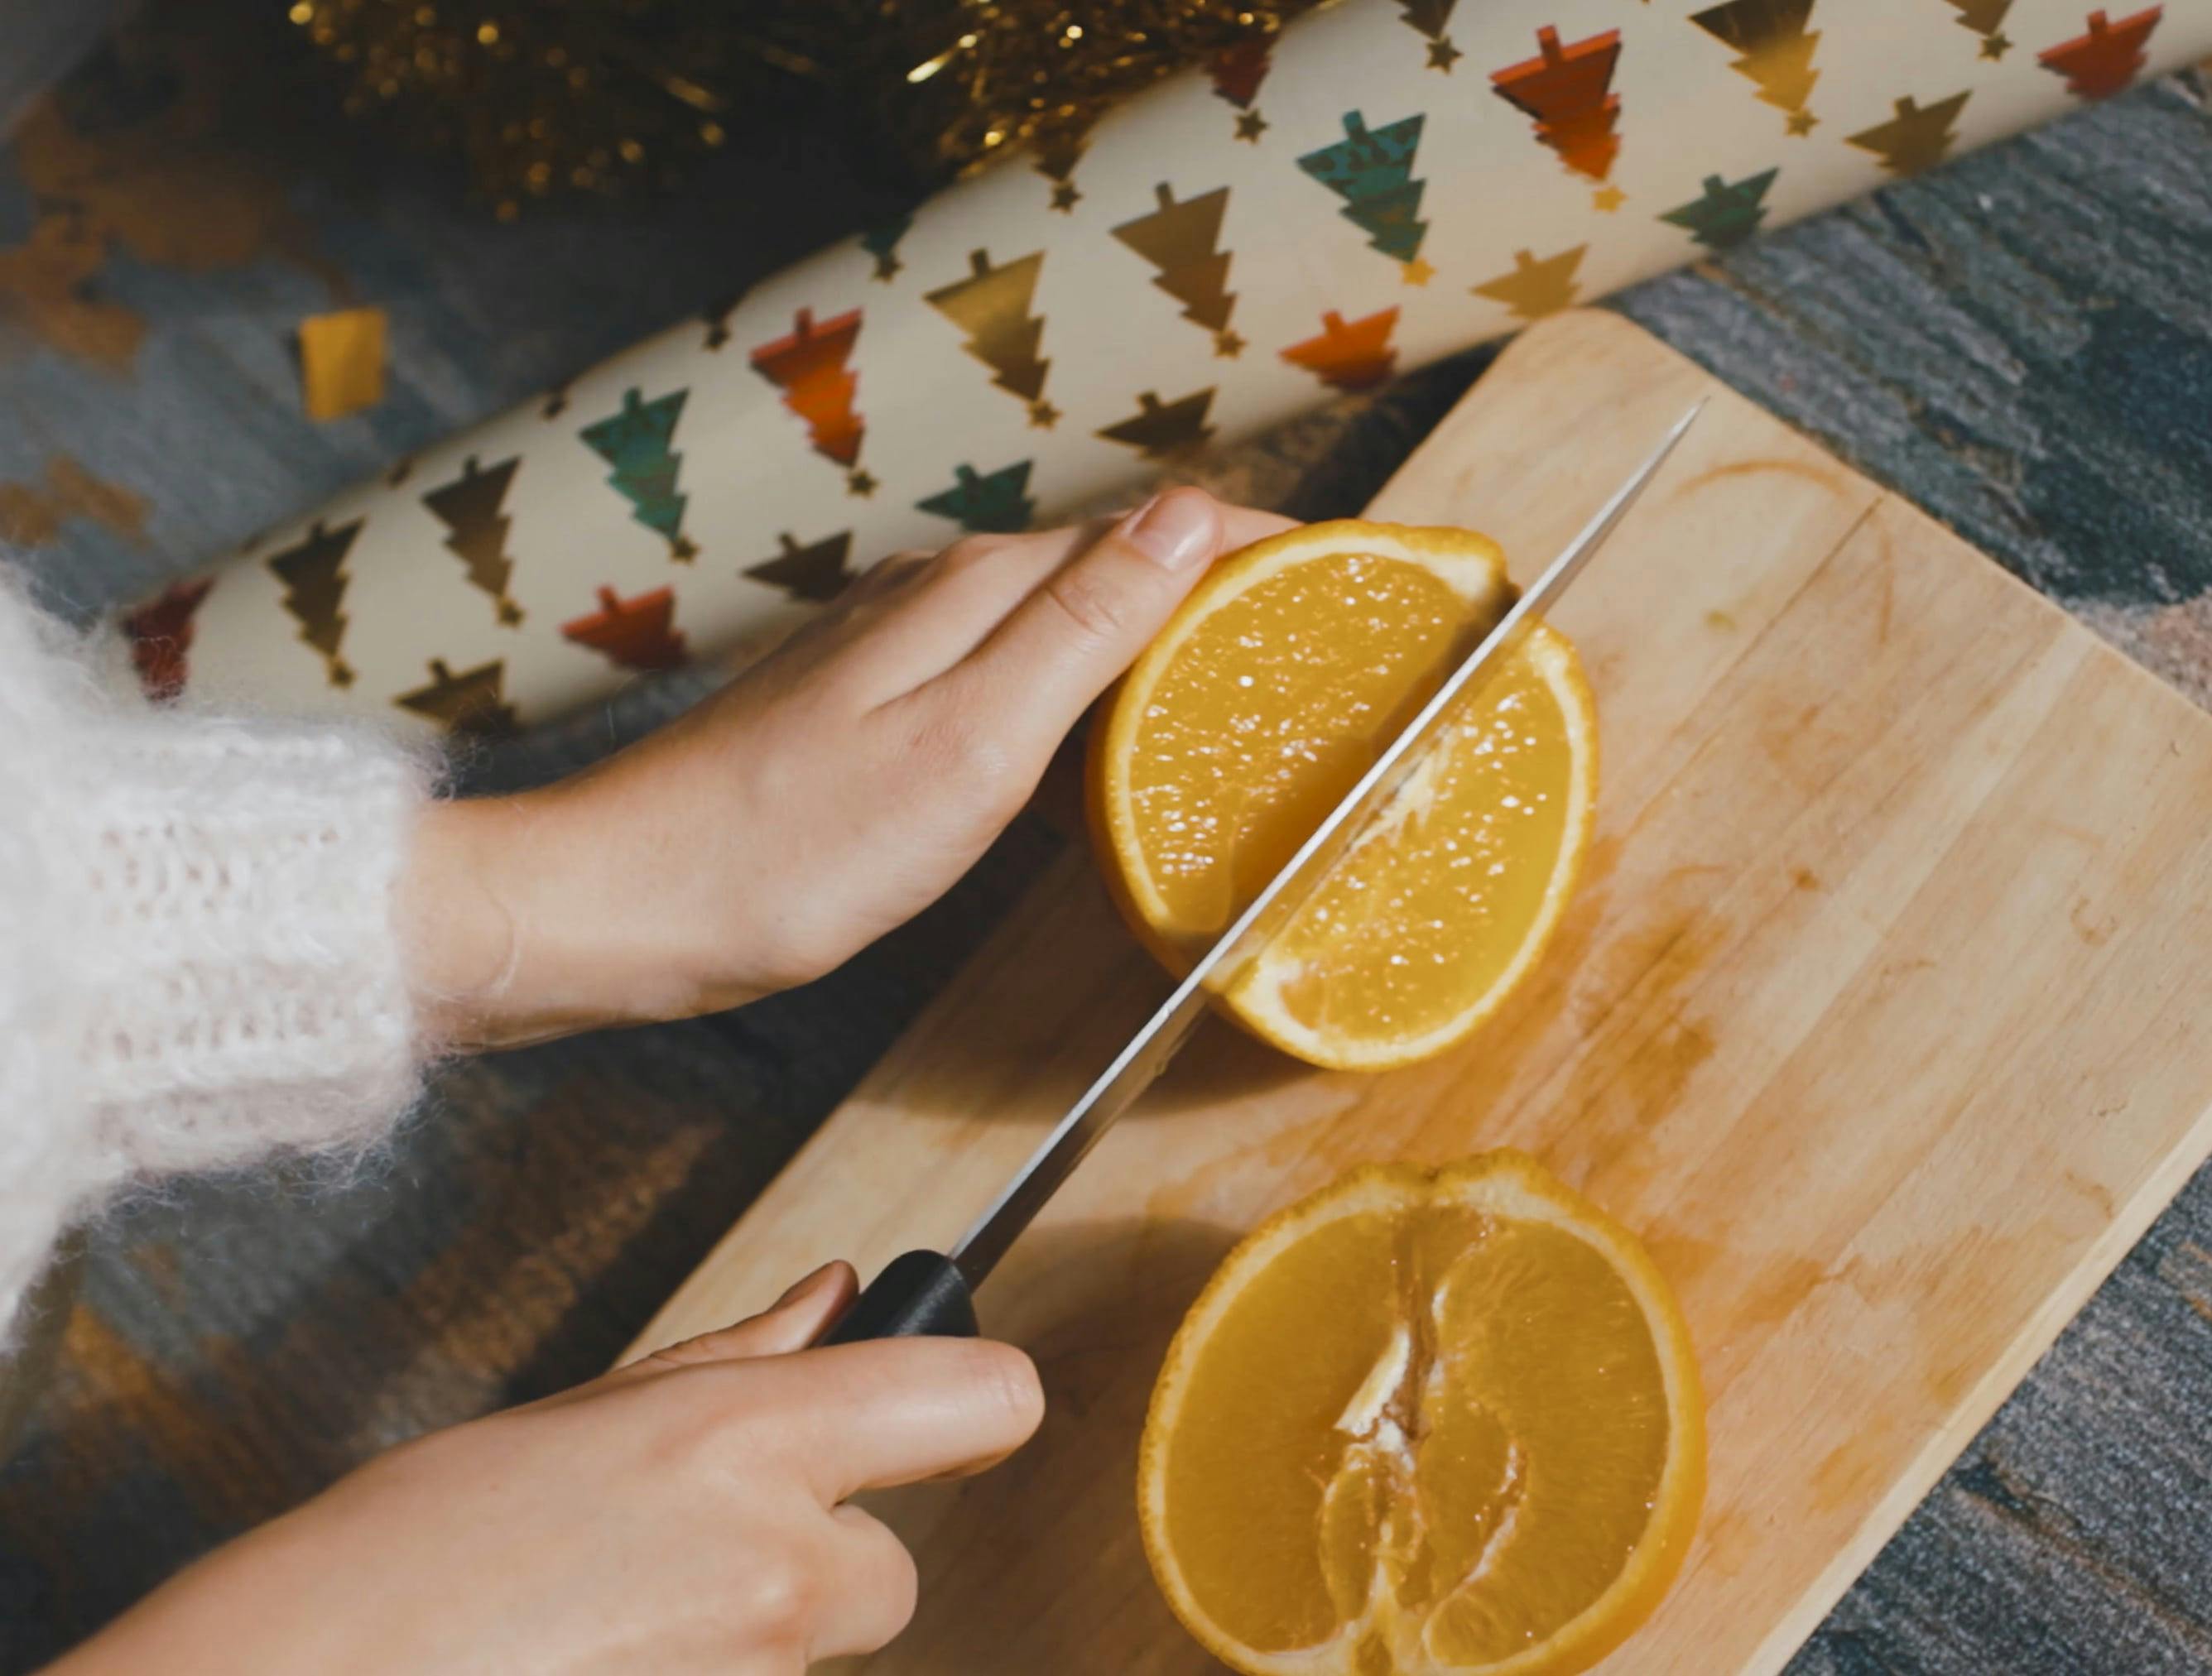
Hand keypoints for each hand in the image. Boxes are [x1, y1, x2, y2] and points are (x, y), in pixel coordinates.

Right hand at [53, 1264, 1041, 1674]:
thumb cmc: (397, 1564)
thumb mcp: (570, 1422)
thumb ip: (732, 1366)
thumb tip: (841, 1298)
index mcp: (747, 1446)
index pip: (982, 1401)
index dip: (968, 1406)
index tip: (945, 1417)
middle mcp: (781, 1569)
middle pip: (886, 1573)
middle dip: (810, 1569)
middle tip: (668, 1564)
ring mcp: (762, 1675)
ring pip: (809, 1652)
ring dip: (738, 1640)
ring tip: (597, 1623)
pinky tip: (599, 1662)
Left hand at [402, 488, 1297, 1045]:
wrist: (622, 910)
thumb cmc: (789, 852)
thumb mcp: (972, 745)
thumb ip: (1084, 627)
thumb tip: (1187, 514)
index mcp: (976, 592)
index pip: (1157, 534)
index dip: (1266, 549)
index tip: (1361, 572)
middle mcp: (939, 594)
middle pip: (1119, 565)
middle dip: (1229, 589)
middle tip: (1333, 639)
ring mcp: (900, 647)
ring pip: (1068, 620)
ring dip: (1161, 643)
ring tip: (1250, 693)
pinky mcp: (874, 705)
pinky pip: (1016, 676)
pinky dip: (1088, 701)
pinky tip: (1109, 760)